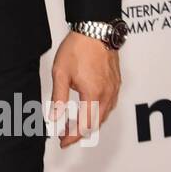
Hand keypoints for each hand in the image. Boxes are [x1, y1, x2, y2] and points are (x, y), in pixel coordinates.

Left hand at [50, 30, 120, 147]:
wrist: (95, 30)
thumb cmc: (78, 48)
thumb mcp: (61, 73)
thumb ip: (58, 98)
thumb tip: (54, 118)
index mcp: (93, 94)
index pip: (84, 125)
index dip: (73, 137)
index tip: (63, 141)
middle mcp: (107, 94)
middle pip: (96, 124)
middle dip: (80, 133)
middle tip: (65, 135)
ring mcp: (114, 89)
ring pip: (104, 115)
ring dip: (90, 123)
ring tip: (73, 124)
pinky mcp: (116, 83)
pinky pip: (109, 105)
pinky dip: (98, 112)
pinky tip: (88, 110)